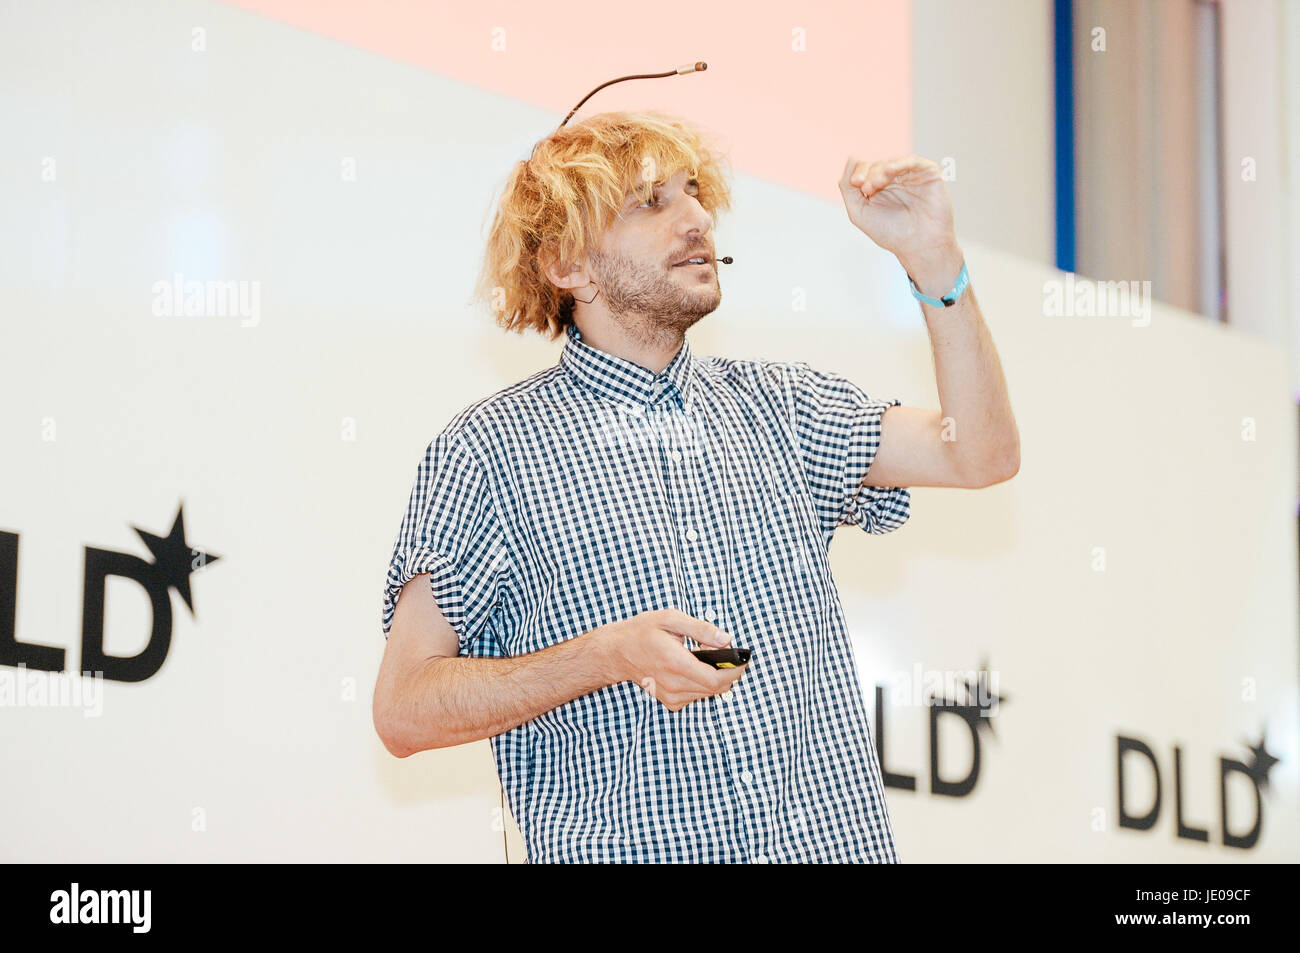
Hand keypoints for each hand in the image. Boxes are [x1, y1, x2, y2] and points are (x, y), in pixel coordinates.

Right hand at [599, 608, 746, 711]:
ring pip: (709, 693)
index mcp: (675, 663)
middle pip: (717, 688)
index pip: (716, 679)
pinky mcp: (671, 702)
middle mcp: (674, 684)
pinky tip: (693, 668)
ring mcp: (672, 696)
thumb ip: (701, 629)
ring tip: (703, 656)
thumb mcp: (671, 619)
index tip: (743, 659)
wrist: (618, 652)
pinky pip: (698, 696)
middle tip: (723, 652)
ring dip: (715, 677)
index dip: (735, 671)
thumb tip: (726, 638)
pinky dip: (703, 683)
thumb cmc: (642, 632)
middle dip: (728, 671)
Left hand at [838, 154, 956, 267]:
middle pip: (877, 164)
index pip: (864, 169)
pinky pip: (913, 161)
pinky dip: (900, 163)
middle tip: (867, 188)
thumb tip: (850, 158)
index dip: (859, 171)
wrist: (919, 246)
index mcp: (878, 187)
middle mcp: (895, 179)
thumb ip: (848, 188)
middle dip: (869, 173)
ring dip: (881, 170)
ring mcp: (912, 175)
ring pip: (893, 162)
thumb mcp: (859, 212)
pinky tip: (889, 170)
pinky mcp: (928, 173)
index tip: (856, 182)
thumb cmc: (891, 233)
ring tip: (875, 184)